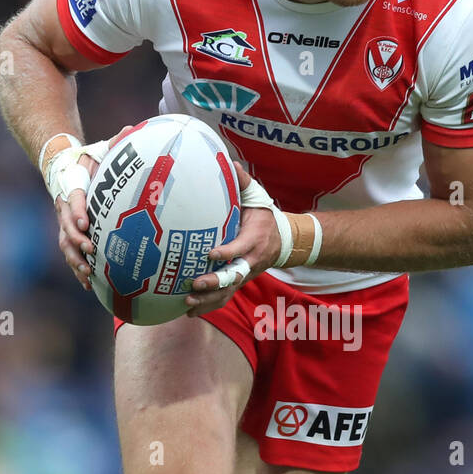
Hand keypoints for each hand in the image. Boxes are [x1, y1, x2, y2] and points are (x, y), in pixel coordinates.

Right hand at [54, 125, 133, 290]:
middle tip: (89, 250)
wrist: (62, 165)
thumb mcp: (99, 149)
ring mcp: (64, 221)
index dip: (76, 211)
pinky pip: (71, 252)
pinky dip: (77, 267)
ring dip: (75, 259)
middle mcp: (65, 206)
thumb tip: (132, 128)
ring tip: (88, 273)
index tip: (84, 222)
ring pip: (65, 243)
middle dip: (76, 240)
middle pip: (65, 227)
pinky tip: (88, 284)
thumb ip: (114, 143)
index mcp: (72, 186)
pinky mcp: (69, 232)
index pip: (72, 200)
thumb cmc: (87, 159)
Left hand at [185, 163, 281, 316]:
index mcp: (254, 239)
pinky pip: (224, 298)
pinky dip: (207, 306)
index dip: (227, 252)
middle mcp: (250, 261)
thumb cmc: (264, 216)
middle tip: (195, 283)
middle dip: (215, 282)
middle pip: (234, 276)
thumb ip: (243, 181)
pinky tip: (188, 311)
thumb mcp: (258, 196)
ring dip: (208, 300)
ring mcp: (244, 274)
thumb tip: (228, 162)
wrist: (284, 241)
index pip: (241, 247)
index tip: (210, 253)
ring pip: (228, 292)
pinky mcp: (238, 283)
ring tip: (188, 303)